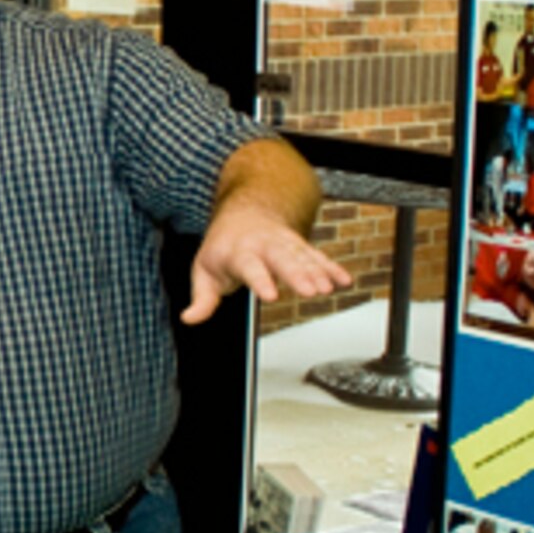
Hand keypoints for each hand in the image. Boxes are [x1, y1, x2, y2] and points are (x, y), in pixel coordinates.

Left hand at [182, 202, 351, 323]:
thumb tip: (190, 318)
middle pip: (282, 259)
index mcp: (239, 252)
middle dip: (298, 274)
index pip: (250, 267)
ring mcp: (285, 244)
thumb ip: (202, 298)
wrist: (244, 214)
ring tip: (328, 289)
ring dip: (318, 272)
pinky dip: (331, 268)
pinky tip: (344, 281)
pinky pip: (318, 257)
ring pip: (303, 257)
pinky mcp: (300, 247)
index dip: (261, 281)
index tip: (271, 295)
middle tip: (311, 291)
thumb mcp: (203, 271)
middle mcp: (264, 245)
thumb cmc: (223, 248)